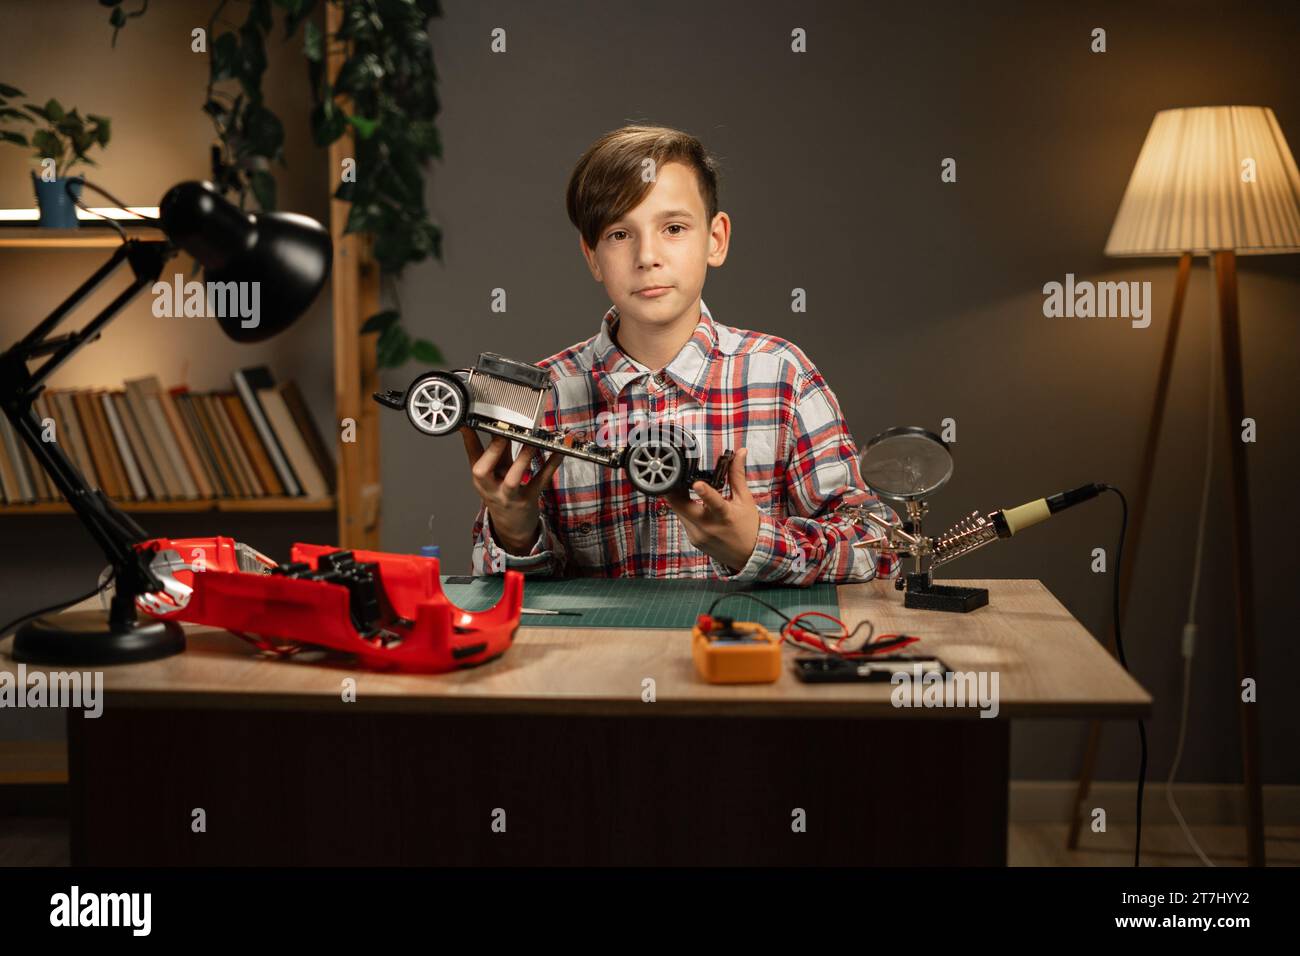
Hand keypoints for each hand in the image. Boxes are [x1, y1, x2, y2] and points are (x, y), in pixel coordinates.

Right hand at [462, 429, 563, 554]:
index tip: (468, 422)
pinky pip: (539, 482)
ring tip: (531, 443)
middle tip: (502, 434)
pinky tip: (558, 453)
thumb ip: (496, 451)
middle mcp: (490, 487)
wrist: (511, 527)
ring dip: (522, 460)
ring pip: (512, 480)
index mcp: (481, 477)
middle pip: (482, 471)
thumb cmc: (502, 493)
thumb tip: (498, 425)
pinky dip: (549, 467)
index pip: (471, 456)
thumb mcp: (494, 474)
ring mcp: (508, 496)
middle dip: (493, 451)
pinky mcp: (527, 501)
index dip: (468, 439)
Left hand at [666, 447, 760, 571]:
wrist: (749, 556)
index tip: (697, 483)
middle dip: (673, 489)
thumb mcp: (745, 499)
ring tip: (681, 486)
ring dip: (679, 498)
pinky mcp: (693, 540)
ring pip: (679, 511)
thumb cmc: (748, 526)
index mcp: (725, 516)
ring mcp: (698, 535)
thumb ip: (737, 475)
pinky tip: (690, 504)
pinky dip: (685, 509)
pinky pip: (683, 519)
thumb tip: (740, 452)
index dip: (705, 493)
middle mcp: (708, 527)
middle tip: (672, 475)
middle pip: (681, 506)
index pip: (714, 503)